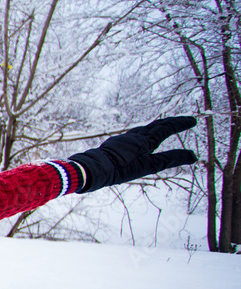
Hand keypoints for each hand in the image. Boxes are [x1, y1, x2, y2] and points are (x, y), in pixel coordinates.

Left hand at [68, 116, 197, 192]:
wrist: (94, 168)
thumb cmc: (122, 168)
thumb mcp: (150, 166)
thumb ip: (171, 159)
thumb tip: (193, 156)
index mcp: (145, 139)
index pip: (167, 128)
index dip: (180, 124)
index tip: (193, 120)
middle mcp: (135, 136)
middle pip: (156, 125)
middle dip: (171, 122)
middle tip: (182, 120)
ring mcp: (124, 139)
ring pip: (144, 129)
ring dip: (156, 126)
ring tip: (162, 126)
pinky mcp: (115, 144)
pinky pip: (133, 135)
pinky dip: (143, 133)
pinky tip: (138, 139)